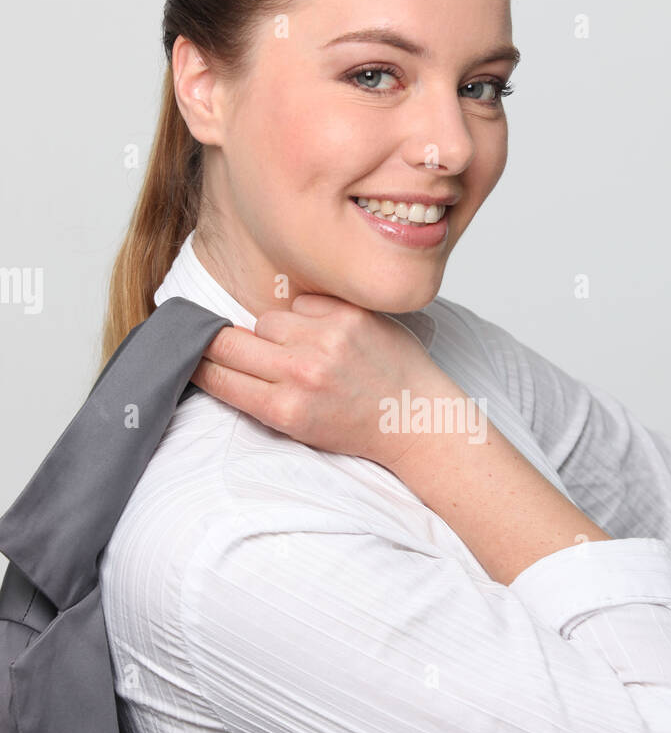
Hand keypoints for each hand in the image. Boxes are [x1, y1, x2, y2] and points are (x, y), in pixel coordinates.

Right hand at [189, 294, 440, 468]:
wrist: (415, 418)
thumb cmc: (357, 427)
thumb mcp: (300, 428)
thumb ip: (260, 395)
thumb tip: (216, 356)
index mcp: (284, 410)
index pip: (216, 376)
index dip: (199, 365)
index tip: (194, 358)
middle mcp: (302, 373)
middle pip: (226, 341)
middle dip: (219, 342)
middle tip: (224, 344)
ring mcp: (326, 340)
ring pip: (266, 319)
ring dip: (274, 331)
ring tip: (302, 350)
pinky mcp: (348, 315)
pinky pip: (302, 303)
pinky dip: (308, 316)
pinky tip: (328, 336)